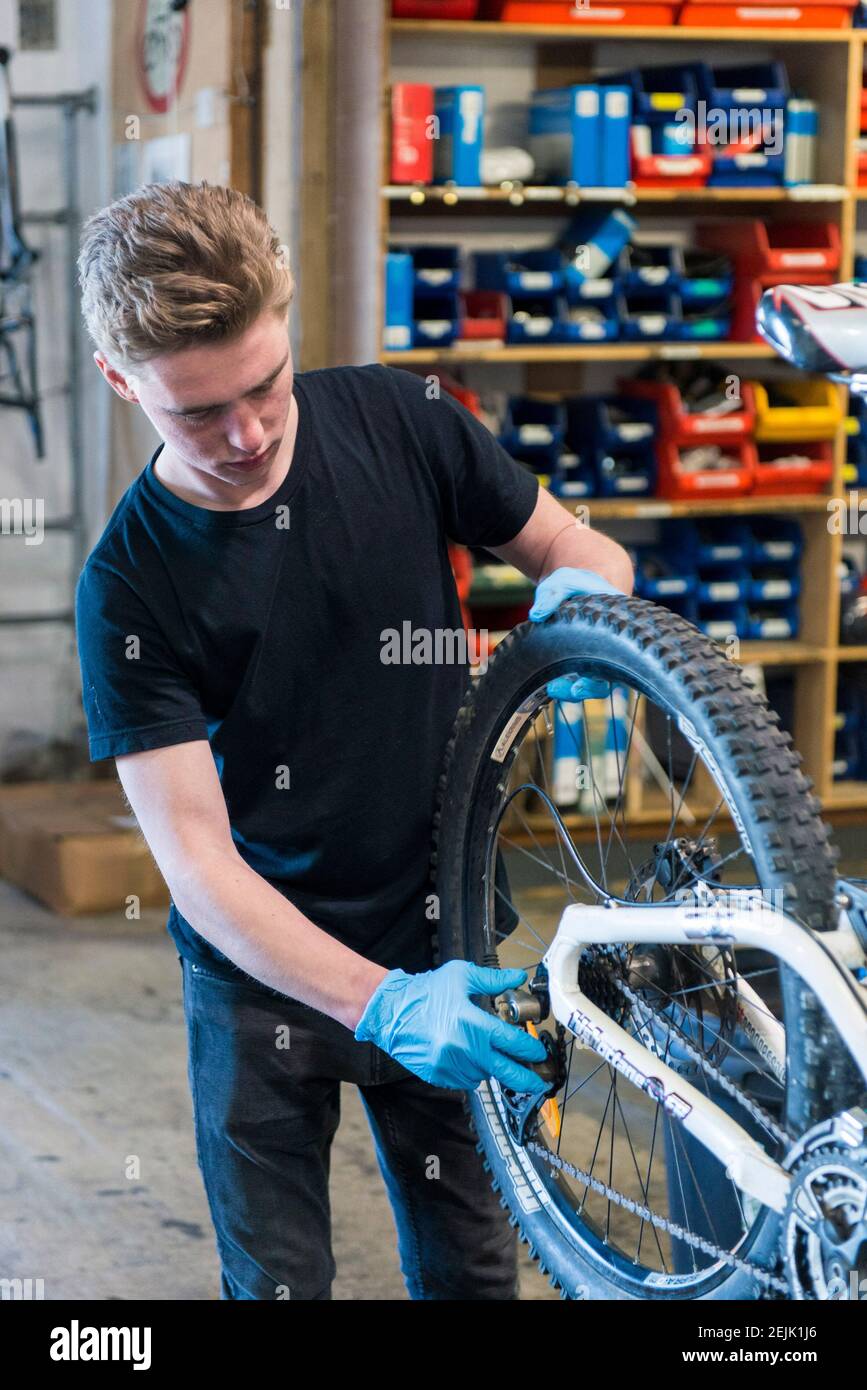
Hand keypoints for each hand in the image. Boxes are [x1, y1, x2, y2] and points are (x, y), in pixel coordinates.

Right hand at [354, 960, 549, 1094]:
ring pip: (485, 1075)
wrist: (392, 1011)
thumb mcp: (461, 977)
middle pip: (506, 1072)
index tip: (538, 1051)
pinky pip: (465, 1080)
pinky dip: (472, 1071)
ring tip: (488, 1051)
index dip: (531, 1049)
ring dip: (492, 1067)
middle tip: (538, 1081)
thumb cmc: (427, 992)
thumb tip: (518, 977)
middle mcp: (465, 1049)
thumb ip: (493, 980)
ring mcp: (451, 1066)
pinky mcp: (439, 1076)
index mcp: (473, 1024)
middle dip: (527, 1079)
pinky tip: (467, 1055)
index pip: (513, 1043)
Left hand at [529, 566, 620, 701]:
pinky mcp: (584, 659)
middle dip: (588, 688)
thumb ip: (551, 596)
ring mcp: (599, 654)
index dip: (605, 672)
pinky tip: (551, 685)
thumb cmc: (577, 583)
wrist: (578, 585)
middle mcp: (613, 644)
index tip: (583, 682)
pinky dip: (568, 683)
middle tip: (568, 690)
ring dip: (574, 689)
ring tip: (553, 689)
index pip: (619, 655)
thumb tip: (536, 614)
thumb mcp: (564, 582)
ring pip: (594, 681)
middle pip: (608, 676)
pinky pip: (580, 678)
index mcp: (616, 625)